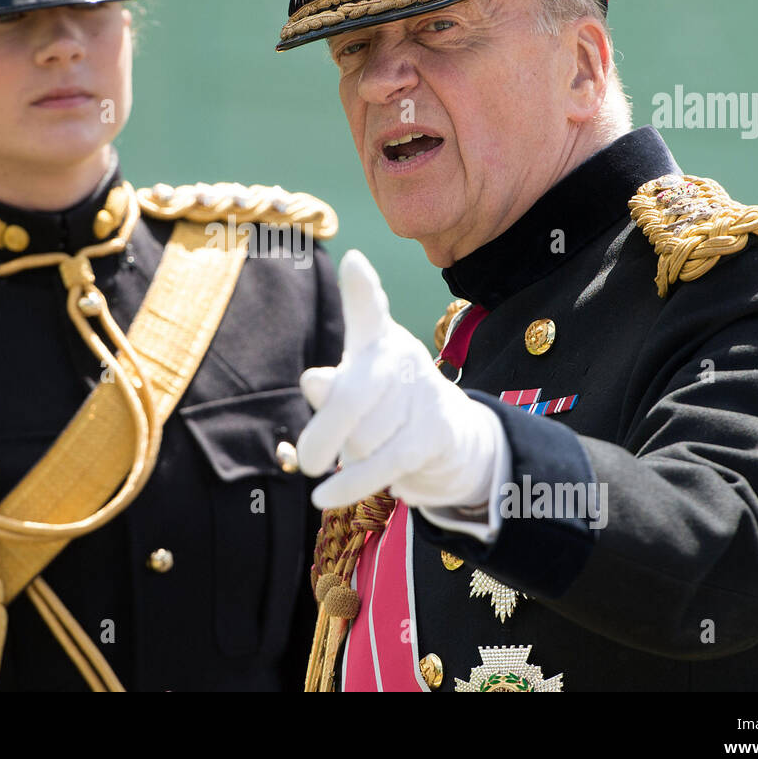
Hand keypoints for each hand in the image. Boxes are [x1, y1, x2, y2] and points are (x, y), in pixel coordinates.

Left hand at [297, 249, 502, 509]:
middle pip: (352, 395)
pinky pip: (385, 462)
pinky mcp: (438, 429)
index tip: (353, 262)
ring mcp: (424, 391)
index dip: (362, 288)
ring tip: (364, 454)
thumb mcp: (350, 394)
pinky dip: (351, 483)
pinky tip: (324, 497)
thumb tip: (313, 381)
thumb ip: (329, 387)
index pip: (368, 308)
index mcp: (375, 338)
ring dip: (351, 458)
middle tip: (307, 461)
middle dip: (326, 432)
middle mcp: (401, 356)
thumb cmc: (381, 409)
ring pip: (364, 437)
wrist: (450, 441)